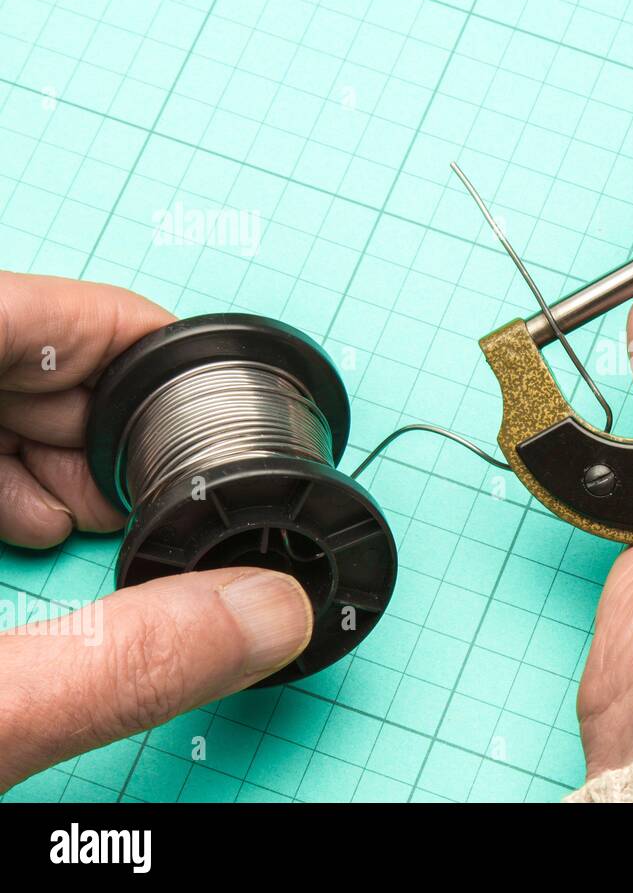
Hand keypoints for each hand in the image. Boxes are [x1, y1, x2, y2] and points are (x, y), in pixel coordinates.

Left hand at [0, 274, 312, 790]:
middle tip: (146, 482)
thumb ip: (119, 665)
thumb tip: (268, 615)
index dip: (111, 329)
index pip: (13, 306)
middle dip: (90, 412)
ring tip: (100, 516)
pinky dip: (2, 481)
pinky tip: (35, 534)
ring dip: (46, 449)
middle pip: (4, 349)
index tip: (184, 370)